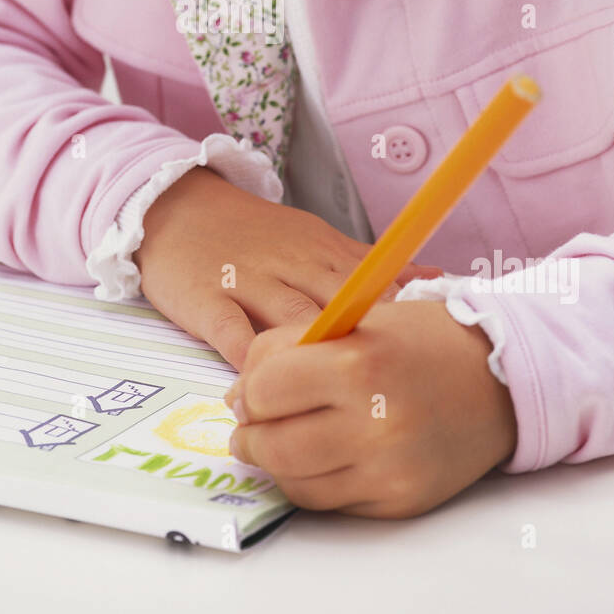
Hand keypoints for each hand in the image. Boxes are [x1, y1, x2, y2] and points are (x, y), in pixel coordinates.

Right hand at [134, 166, 443, 368]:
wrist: (177, 207)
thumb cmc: (252, 234)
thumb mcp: (314, 237)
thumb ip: (368, 264)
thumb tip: (436, 278)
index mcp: (322, 252)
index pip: (374, 286)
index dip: (404, 322)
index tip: (433, 358)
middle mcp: (292, 266)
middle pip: (340, 310)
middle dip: (368, 350)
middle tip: (394, 394)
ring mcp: (249, 282)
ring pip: (291, 323)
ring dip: (314, 364)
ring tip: (337, 406)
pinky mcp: (207, 300)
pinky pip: (232, 331)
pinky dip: (251, 361)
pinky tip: (268, 392)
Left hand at [224, 298, 517, 516]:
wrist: (498, 379)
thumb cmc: (420, 340)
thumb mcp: (352, 321)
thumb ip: (287, 347)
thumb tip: (238, 395)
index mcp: (360, 363)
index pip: (265, 391)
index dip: (248, 390)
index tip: (250, 389)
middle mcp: (376, 422)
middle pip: (273, 446)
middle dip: (249, 435)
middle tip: (249, 425)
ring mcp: (390, 470)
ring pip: (295, 482)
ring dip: (274, 464)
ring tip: (276, 442)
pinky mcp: (401, 502)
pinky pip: (331, 504)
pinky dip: (312, 483)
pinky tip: (318, 458)